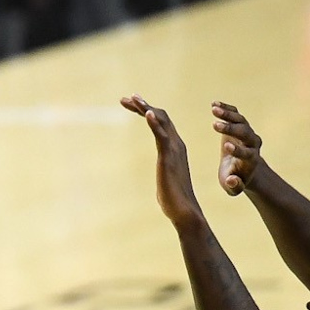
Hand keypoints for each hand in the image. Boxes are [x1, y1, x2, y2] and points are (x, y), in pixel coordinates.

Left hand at [122, 95, 203, 227]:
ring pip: (160, 122)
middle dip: (142, 106)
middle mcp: (176, 144)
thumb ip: (165, 168)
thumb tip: (163, 172)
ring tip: (132, 99)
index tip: (132, 103)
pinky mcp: (168, 158)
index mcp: (175, 147)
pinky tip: (146, 113)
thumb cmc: (174, 198)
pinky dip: (155, 123)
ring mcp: (173, 150)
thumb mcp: (166, 177)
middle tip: (125, 98)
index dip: (147, 111)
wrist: (184, 211)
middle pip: (160, 117)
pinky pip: (162, 136)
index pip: (161, 122)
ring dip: (146, 108)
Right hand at [212, 100, 264, 195]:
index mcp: (251, 160)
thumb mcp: (233, 188)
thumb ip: (233, 186)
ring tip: (213, 109)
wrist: (242, 167)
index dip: (238, 150)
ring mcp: (248, 132)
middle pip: (245, 133)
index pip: (247, 153)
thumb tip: (232, 180)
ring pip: (241, 121)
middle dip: (231, 129)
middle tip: (215, 125)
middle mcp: (253, 143)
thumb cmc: (234, 179)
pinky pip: (236, 114)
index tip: (226, 146)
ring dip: (227, 114)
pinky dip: (226, 109)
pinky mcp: (241, 125)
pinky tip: (214, 104)